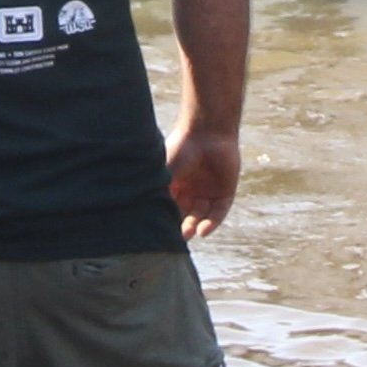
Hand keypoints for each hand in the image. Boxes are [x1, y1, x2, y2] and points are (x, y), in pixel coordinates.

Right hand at [166, 122, 240, 238]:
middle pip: (187, 216)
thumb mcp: (165, 171)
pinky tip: (204, 230)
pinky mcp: (226, 192)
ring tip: (190, 232)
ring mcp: (209, 192)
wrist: (207, 130)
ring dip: (196, 226)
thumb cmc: (182, 148)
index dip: (167, 220)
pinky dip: (212, 222)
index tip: (159, 231)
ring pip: (202, 216)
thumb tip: (141, 213)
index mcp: (176, 186)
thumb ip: (158, 190)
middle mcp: (192, 192)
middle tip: (176, 236)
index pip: (171, 209)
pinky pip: (219, 212)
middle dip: (182, 227)